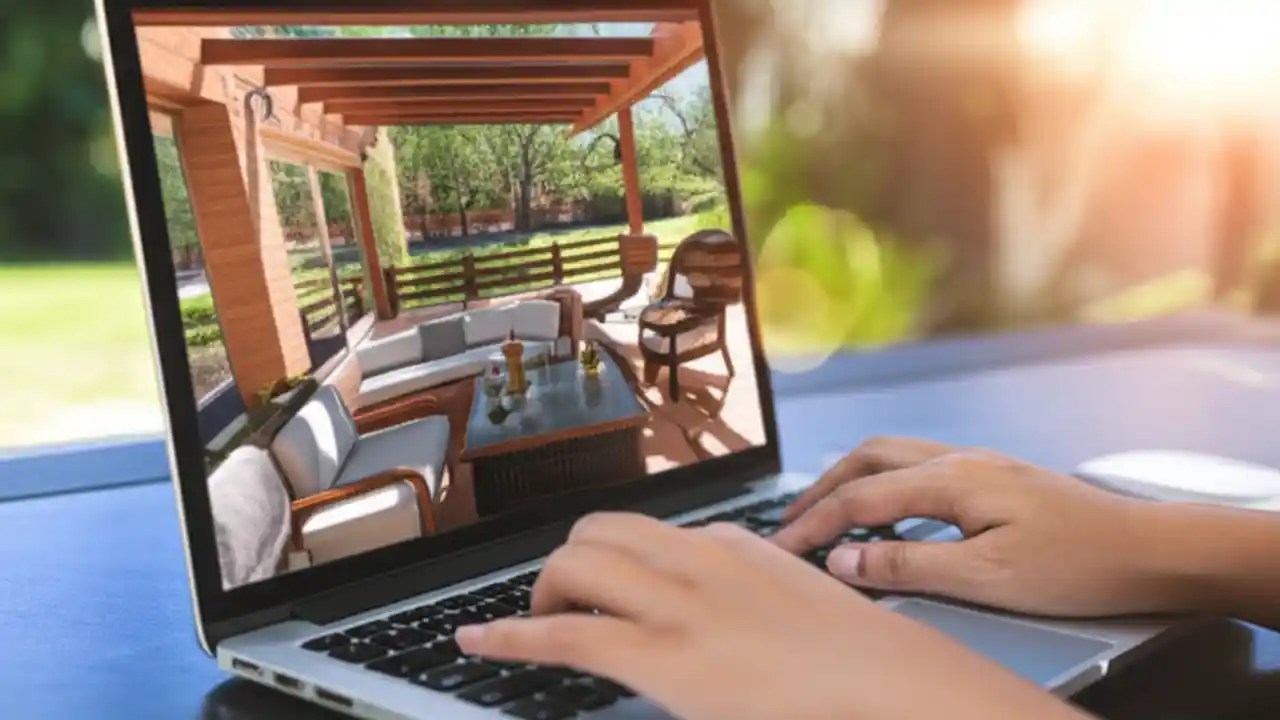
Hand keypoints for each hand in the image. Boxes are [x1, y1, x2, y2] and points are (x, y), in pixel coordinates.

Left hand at [456, 513, 1083, 719]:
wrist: (898, 689)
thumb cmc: (859, 664)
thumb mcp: (798, 611)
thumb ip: (753, 598)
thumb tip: (729, 619)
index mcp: (734, 546)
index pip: (648, 531)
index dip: (608, 556)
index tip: (593, 573)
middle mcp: (700, 559)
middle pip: (599, 529)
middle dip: (566, 560)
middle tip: (560, 598)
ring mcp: (681, 604)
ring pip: (577, 562)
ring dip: (543, 587)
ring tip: (535, 618)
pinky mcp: (664, 656)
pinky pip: (564, 633)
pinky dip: (511, 632)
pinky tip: (480, 638)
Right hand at [774, 438, 1169, 617]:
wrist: (1149, 548)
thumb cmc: (1076, 565)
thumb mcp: (986, 577)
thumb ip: (908, 565)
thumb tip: (843, 559)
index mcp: (952, 481)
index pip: (860, 499)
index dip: (814, 523)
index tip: (782, 548)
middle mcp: (959, 460)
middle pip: (868, 459)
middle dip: (822, 489)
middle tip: (792, 523)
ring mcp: (979, 463)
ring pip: (893, 454)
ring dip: (851, 479)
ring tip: (827, 511)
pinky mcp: (995, 475)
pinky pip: (918, 464)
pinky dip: (883, 480)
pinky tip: (888, 508)